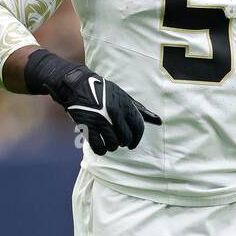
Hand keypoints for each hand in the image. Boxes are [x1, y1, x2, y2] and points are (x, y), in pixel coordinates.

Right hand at [24, 48, 160, 155]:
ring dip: (111, 147)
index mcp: (125, 104)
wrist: (77, 85)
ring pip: (113, 144)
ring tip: (109, 142)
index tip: (132, 143)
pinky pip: (98, 146)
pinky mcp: (87, 126)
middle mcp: (114, 113)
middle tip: (118, 141)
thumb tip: (158, 121)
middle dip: (123, 143)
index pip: (138, 128)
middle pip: (126, 138)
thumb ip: (140, 110)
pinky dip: (101, 150)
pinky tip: (100, 146)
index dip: (136, 139)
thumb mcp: (123, 96)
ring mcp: (100, 120)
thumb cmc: (103, 91)